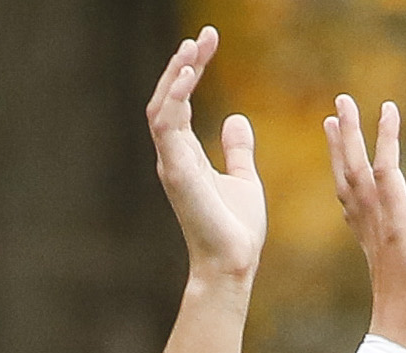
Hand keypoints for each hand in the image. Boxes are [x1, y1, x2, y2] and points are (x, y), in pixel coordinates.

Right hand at [147, 29, 266, 283]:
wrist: (233, 263)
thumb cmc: (236, 228)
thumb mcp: (243, 179)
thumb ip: (237, 150)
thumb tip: (237, 118)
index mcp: (186, 153)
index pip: (182, 100)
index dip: (192, 69)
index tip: (209, 41)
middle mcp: (173, 154)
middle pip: (169, 97)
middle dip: (184, 63)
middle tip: (204, 35)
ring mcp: (171, 162)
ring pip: (161, 106)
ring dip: (176, 75)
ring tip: (194, 47)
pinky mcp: (176, 171)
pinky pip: (166, 126)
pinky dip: (175, 97)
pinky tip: (191, 75)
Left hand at [327, 96, 405, 352]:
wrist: (400, 336)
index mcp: (396, 224)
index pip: (387, 170)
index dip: (386, 137)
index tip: (388, 107)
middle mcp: (376, 223)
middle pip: (357, 169)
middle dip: (349, 133)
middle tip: (341, 100)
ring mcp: (368, 233)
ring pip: (346, 183)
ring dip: (338, 152)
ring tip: (330, 123)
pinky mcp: (368, 244)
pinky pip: (348, 203)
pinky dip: (341, 179)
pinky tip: (342, 173)